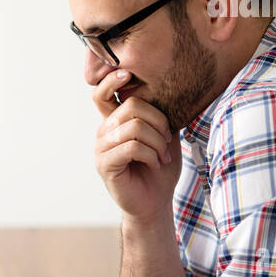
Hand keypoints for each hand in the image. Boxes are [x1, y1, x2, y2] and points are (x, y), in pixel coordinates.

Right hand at [92, 68, 182, 220]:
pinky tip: (155, 164)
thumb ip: (162, 114)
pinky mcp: (105, 164)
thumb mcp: (165, 136)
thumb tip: (174, 87)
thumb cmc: (159, 169)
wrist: (154, 202)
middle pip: (131, 107)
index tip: (127, 74)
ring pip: (134, 127)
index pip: (101, 94)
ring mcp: (101, 148)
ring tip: (162, 156)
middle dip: (159, 122)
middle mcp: (103, 132)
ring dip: (158, 142)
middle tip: (167, 141)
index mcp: (114, 122)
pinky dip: (151, 155)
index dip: (110, 80)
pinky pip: (132, 147)